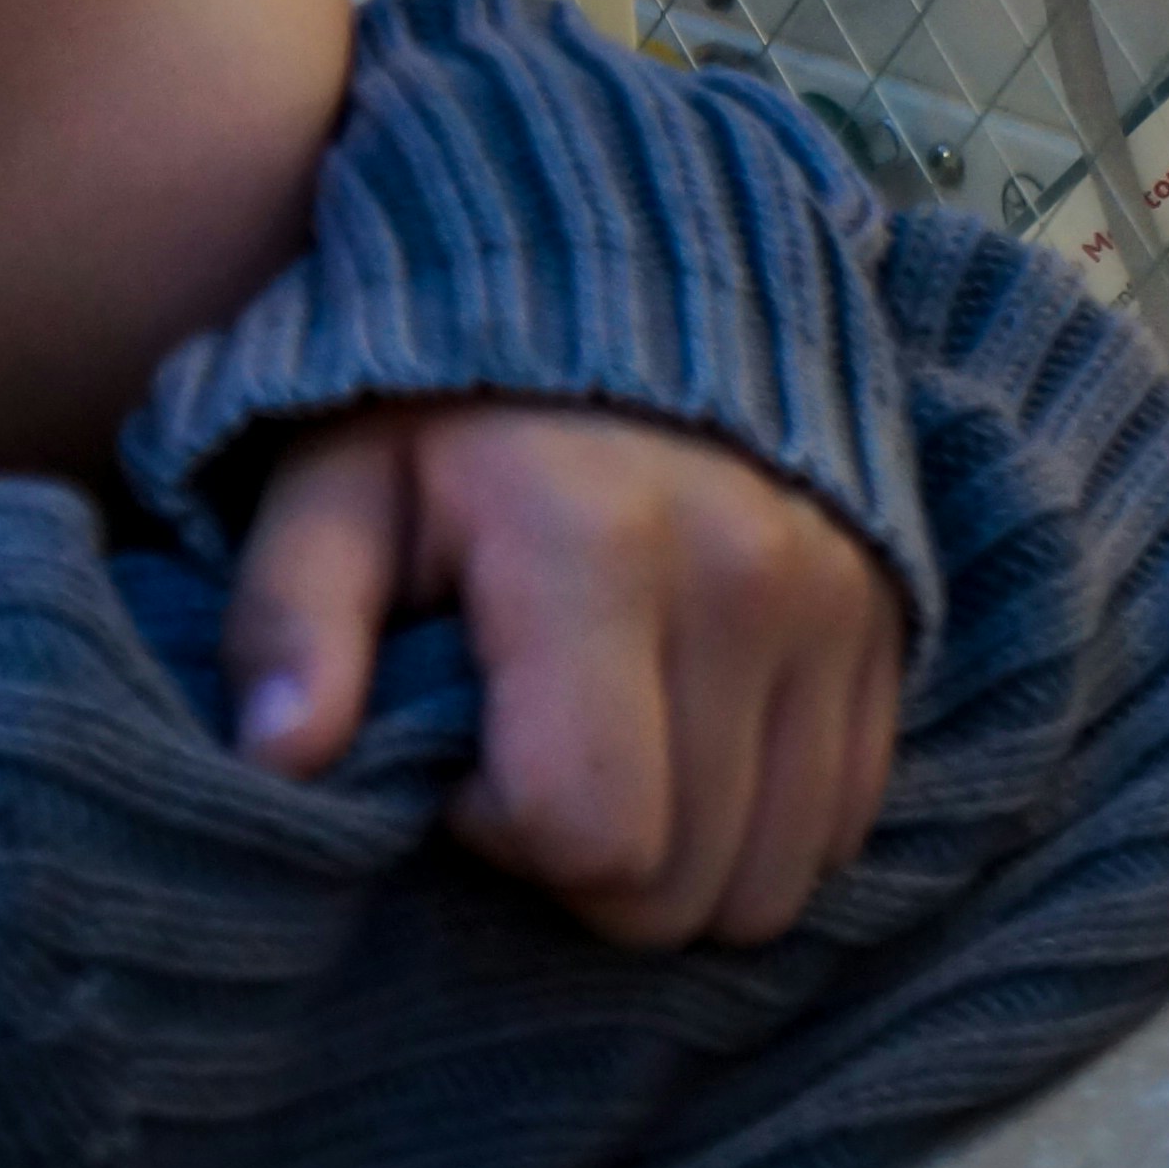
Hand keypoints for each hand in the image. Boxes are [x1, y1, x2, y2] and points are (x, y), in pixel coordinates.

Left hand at [226, 401, 905, 947]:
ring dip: (678, 864)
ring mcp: (839, 607)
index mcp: (597, 552)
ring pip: (771, 885)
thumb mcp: (335, 488)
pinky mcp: (890, 625)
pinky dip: (760, 826)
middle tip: (524, 768)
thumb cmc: (451, 414)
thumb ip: (288, 617)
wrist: (630, 280)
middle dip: (580, 874)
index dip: (498, 837)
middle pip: (680, 887)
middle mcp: (748, 585)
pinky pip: (841, 826)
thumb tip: (278, 758)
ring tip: (606, 758)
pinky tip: (686, 747)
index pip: (587, 833)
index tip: (457, 757)